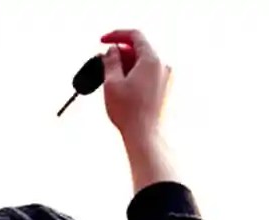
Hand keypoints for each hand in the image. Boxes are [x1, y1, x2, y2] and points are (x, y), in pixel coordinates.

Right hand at [100, 29, 172, 143]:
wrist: (145, 135)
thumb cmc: (129, 111)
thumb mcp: (112, 83)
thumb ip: (111, 62)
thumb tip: (112, 51)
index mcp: (151, 60)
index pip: (135, 36)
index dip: (116, 35)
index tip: (103, 41)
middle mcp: (162, 65)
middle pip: (140, 49)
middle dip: (120, 53)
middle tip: (102, 63)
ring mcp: (165, 77)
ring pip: (143, 62)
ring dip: (126, 65)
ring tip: (109, 78)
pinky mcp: (164, 88)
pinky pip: (148, 73)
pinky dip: (134, 74)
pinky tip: (121, 86)